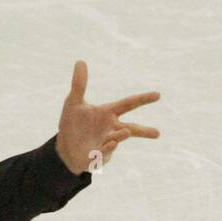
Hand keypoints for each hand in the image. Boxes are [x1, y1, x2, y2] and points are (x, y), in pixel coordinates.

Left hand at [56, 60, 159, 174]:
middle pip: (131, 129)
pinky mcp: (96, 156)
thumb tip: (80, 62)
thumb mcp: (73, 103)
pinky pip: (102, 154)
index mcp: (108, 113)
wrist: (64, 147)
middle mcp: (110, 129)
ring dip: (121, 136)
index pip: (128, 104)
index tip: (158, 95)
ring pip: (117, 140)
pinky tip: (108, 145)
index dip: (142, 99)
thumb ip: (79, 85)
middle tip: (157, 134)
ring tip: (126, 132)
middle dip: (143, 131)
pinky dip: (106, 150)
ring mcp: (105, 144)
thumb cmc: (72, 124)